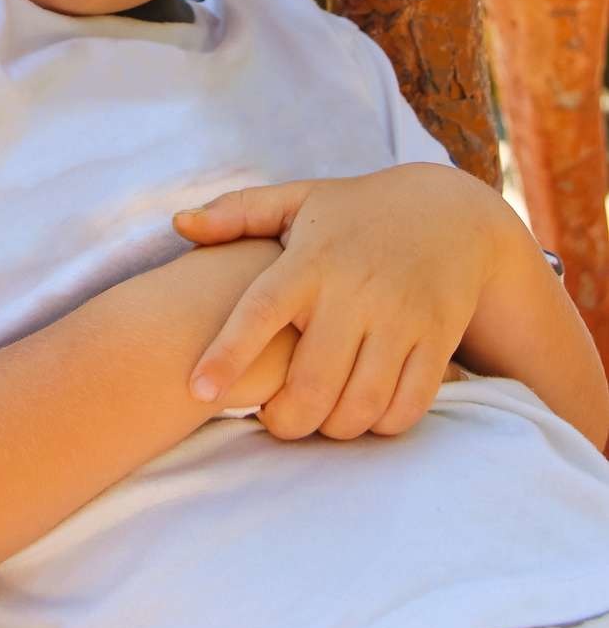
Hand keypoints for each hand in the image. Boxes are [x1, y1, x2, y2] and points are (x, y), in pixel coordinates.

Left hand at [172, 163, 503, 440]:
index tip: (198, 389)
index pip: (261, 310)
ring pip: (360, 405)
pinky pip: (406, 407)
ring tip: (315, 416)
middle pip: (312, 382)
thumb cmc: (355, 212)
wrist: (450, 214)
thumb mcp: (299, 199)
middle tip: (273, 419)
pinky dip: (379, 425)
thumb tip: (178, 224)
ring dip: (332, 428)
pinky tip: (361, 412)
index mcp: (311, 260)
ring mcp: (401, 318)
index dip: (227, 354)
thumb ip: (237, 213)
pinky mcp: (438, 339)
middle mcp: (355, 290)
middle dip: (286, 420)